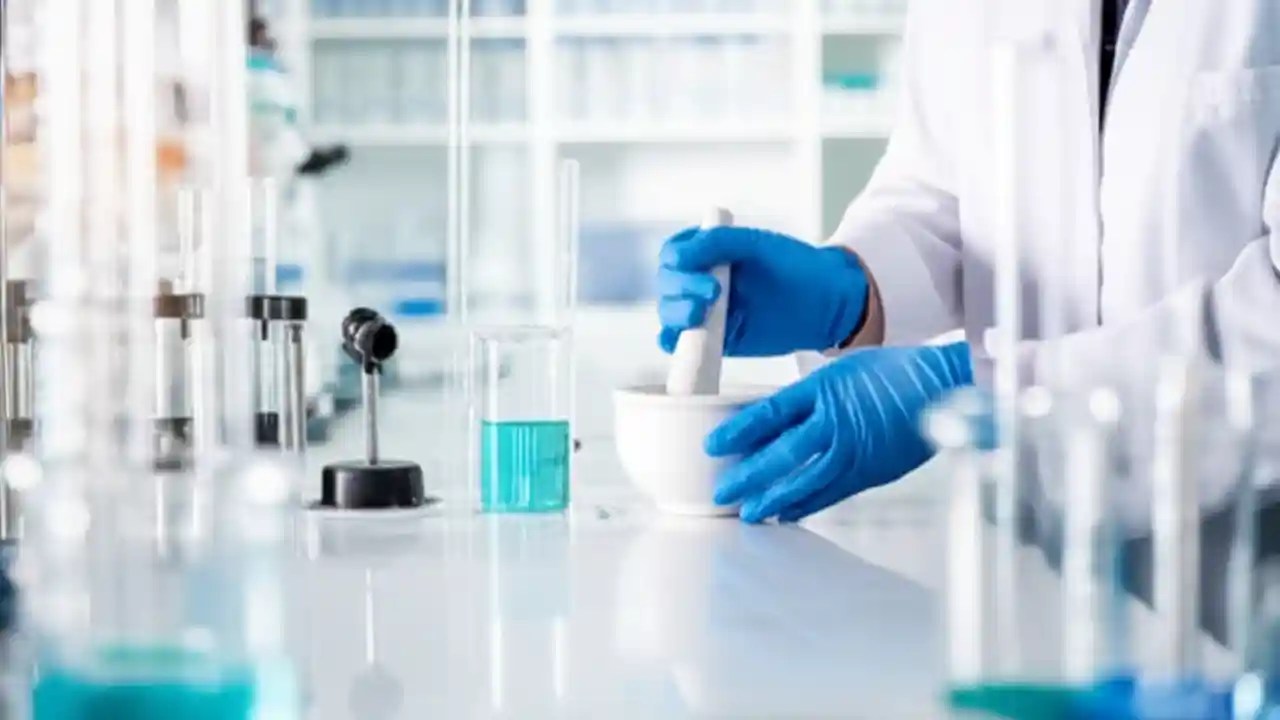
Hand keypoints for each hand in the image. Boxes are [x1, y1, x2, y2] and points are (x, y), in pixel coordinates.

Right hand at [657, 226, 868, 356]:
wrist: (827, 304)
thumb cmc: (796, 268)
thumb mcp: (756, 245)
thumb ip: (717, 243)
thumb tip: (676, 257)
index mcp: (707, 251)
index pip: (673, 254)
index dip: (678, 261)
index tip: (695, 266)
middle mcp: (700, 280)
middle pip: (667, 285)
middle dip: (681, 289)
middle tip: (712, 293)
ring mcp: (705, 311)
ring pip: (670, 314)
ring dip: (677, 314)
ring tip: (702, 313)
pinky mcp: (714, 340)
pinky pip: (683, 343)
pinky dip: (676, 342)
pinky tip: (687, 339)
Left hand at [708, 342, 972, 522]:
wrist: (940, 387)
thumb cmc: (892, 373)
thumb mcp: (841, 370)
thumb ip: (808, 395)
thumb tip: (773, 419)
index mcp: (822, 389)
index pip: (769, 413)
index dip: (738, 431)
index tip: (713, 445)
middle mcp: (834, 422)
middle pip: (781, 453)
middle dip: (747, 475)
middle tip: (722, 491)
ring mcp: (852, 450)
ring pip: (804, 480)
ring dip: (773, 499)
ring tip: (749, 512)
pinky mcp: (869, 471)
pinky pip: (831, 492)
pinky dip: (807, 505)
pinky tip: (787, 514)